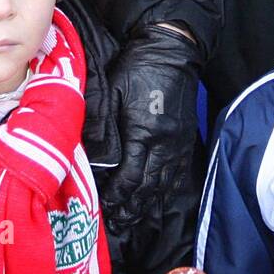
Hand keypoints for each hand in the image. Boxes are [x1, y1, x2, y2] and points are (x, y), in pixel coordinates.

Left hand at [97, 23, 202, 230]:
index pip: (130, 178)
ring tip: (134, 218)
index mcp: (144, 133)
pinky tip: (157, 197)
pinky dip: (166, 188)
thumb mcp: (112, 92)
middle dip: (132, 208)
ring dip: (149, 203)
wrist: (172, 49)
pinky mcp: (185, 137)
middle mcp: (164, 144)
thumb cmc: (138, 67)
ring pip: (164, 184)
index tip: (104, 208)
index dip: (117, 197)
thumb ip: (101, 124)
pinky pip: (176, 172)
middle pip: (148, 188)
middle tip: (117, 224)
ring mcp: (178, 142)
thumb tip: (88, 154)